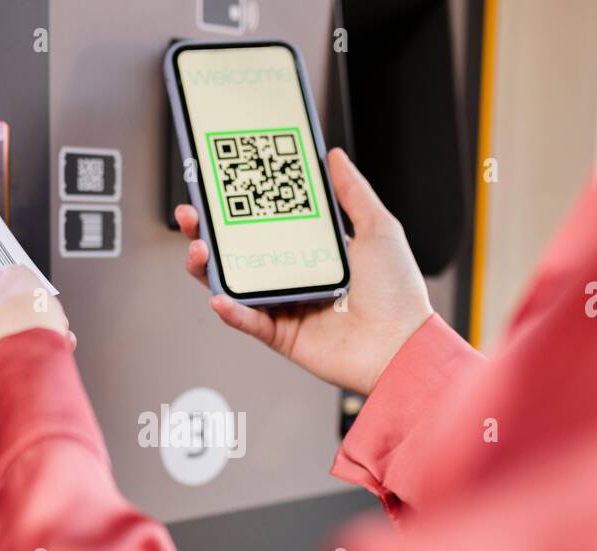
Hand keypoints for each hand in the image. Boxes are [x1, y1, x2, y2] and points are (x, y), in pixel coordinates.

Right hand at [177, 147, 433, 394]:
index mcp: (314, 251)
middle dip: (210, 233)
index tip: (220, 187)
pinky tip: (218, 296)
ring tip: (197, 249)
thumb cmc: (398, 294)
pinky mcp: (282, 336)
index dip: (241, 207)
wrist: (402, 346)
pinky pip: (249, 321)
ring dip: (209, 267)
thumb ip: (353, 192)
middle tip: (193, 214)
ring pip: (236, 285)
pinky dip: (231, 310)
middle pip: (241, 252)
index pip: (267, 223)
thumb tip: (334, 158)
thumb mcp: (379, 228)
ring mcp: (286, 307)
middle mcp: (296, 278)